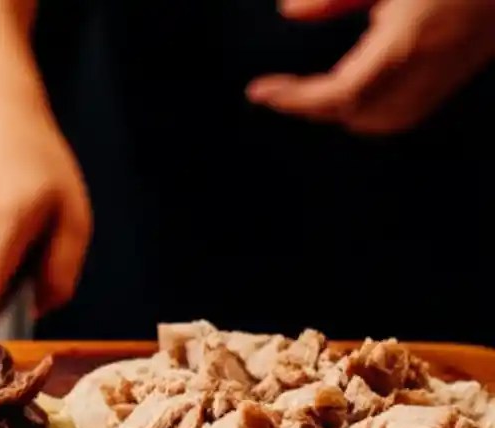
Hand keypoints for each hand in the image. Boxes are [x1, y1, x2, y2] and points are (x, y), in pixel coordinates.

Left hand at [248, 0, 494, 134]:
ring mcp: (453, 68)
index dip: (297, 98)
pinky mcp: (464, 64)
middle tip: (280, 89)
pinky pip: (412, 105)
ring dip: (348, 110)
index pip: (342, 93)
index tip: (260, 92)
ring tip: (311, 87)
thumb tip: (289, 12)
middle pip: (364, 116)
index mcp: (409, 41)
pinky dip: (378, 102)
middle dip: (318, 108)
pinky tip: (360, 72)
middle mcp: (433, 64)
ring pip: (390, 118)